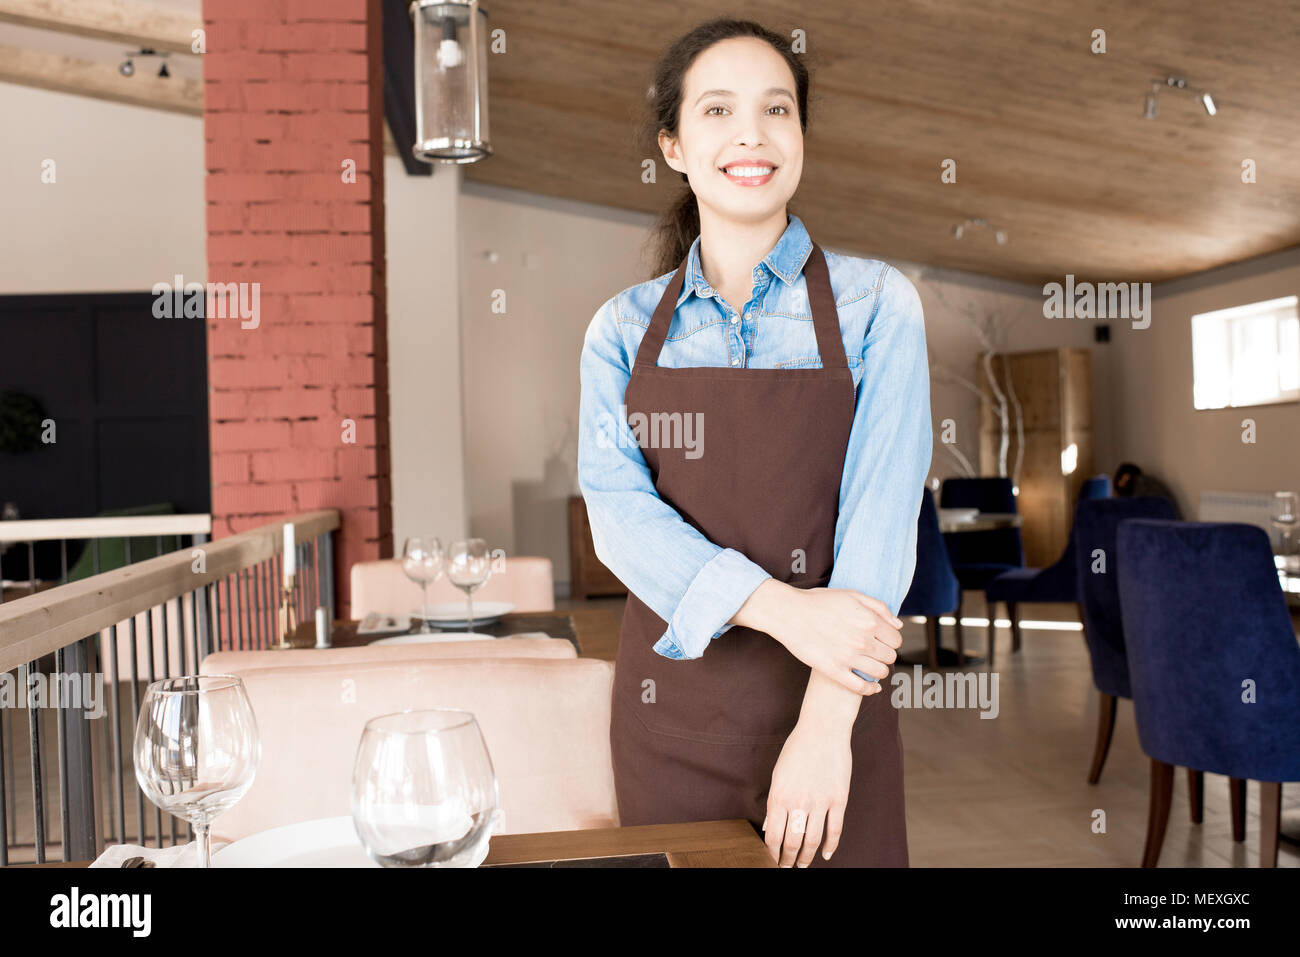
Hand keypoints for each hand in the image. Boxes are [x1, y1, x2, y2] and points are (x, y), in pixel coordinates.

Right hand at [734, 580, 902, 694]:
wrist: (789, 613)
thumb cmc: (819, 601)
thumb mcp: (852, 595)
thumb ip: (879, 608)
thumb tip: (898, 625)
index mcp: (869, 620)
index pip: (896, 639)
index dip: (891, 640)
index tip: (882, 641)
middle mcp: (862, 640)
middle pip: (890, 656)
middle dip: (885, 654)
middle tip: (875, 653)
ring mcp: (848, 657)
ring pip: (880, 673)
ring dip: (879, 671)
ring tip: (870, 665)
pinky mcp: (834, 670)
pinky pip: (861, 687)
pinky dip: (870, 689)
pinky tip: (870, 687)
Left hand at [764, 717, 851, 865]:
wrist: (822, 730)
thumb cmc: (797, 749)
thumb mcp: (778, 774)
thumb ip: (774, 803)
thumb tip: (770, 827)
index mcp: (780, 796)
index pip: (774, 836)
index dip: (772, 853)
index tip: (772, 861)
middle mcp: (799, 802)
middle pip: (792, 842)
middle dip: (788, 860)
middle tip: (786, 867)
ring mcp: (820, 802)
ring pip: (813, 840)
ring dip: (806, 857)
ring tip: (803, 865)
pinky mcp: (839, 799)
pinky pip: (835, 830)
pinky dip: (830, 846)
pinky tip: (825, 854)